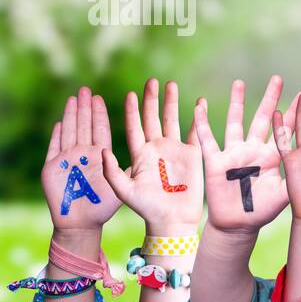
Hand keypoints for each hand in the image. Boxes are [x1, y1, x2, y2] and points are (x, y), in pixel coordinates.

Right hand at [43, 87, 121, 229]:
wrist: (81, 223)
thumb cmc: (102, 207)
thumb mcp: (120, 185)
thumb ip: (126, 168)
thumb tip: (144, 152)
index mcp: (99, 155)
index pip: (99, 129)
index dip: (99, 114)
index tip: (99, 97)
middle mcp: (82, 154)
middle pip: (83, 126)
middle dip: (84, 108)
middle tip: (85, 89)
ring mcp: (66, 159)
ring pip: (69, 132)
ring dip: (70, 115)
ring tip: (73, 98)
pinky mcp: (51, 168)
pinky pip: (54, 148)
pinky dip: (56, 136)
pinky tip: (59, 122)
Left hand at [102, 79, 203, 235]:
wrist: (172, 220)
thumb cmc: (147, 209)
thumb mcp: (124, 191)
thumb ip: (112, 171)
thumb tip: (102, 150)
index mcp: (139, 154)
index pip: (134, 126)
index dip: (132, 110)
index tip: (131, 94)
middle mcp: (156, 148)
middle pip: (153, 118)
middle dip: (152, 99)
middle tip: (152, 80)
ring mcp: (175, 150)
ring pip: (172, 120)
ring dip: (172, 102)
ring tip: (171, 84)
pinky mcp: (193, 155)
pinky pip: (195, 131)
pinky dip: (197, 117)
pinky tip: (198, 103)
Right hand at [195, 76, 295, 232]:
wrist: (238, 225)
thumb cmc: (263, 211)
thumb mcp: (284, 195)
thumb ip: (296, 180)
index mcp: (272, 157)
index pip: (285, 130)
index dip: (294, 113)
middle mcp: (254, 150)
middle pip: (263, 118)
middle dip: (270, 98)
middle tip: (278, 77)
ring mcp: (234, 153)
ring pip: (236, 122)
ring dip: (237, 103)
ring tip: (240, 82)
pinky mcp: (216, 161)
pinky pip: (207, 139)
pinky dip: (202, 123)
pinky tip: (201, 105)